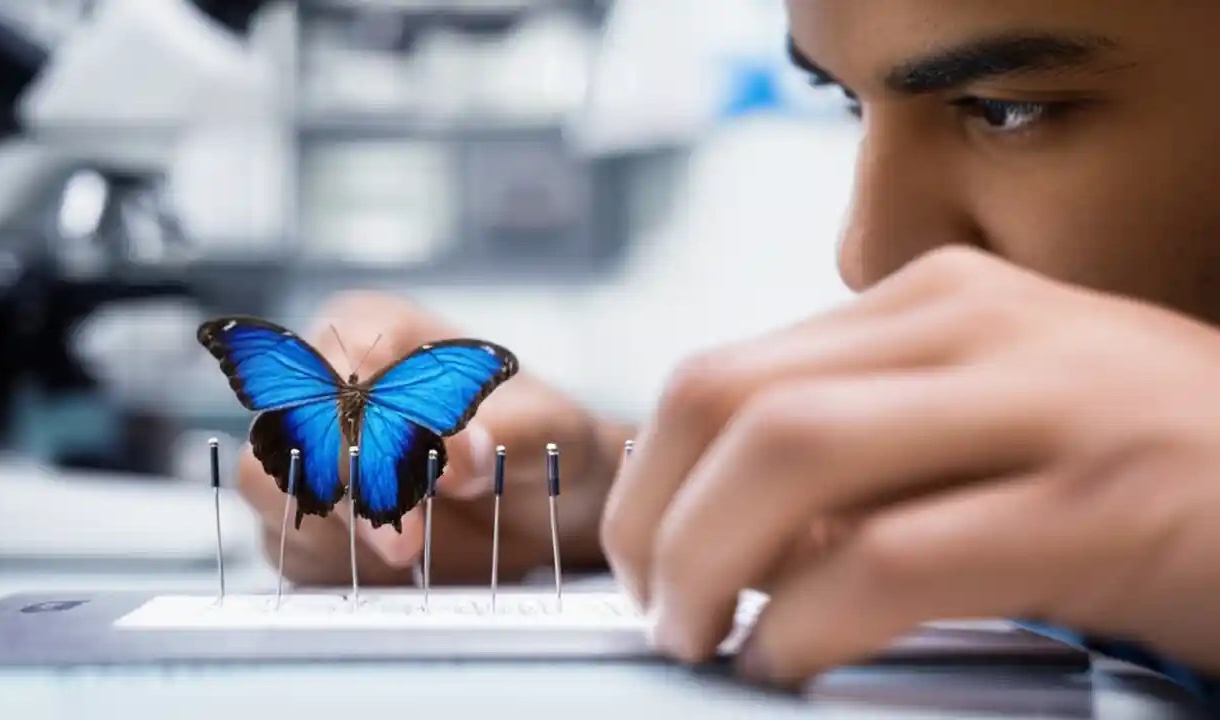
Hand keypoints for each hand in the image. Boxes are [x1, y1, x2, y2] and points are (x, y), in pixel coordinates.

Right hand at [238, 291, 627, 586]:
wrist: (548, 501)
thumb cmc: (537, 439)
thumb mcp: (544, 428)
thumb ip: (504, 434)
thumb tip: (458, 456)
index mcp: (373, 331)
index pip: (338, 364)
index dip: (374, 422)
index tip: (429, 471)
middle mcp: (327, 386)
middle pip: (289, 430)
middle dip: (348, 491)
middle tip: (407, 543)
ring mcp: (309, 456)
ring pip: (271, 491)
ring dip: (340, 533)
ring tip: (410, 557)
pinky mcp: (310, 521)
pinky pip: (291, 548)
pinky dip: (337, 567)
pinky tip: (392, 571)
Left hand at [601, 246, 1219, 683]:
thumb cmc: (1152, 467)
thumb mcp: (993, 421)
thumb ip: (871, 448)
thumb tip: (733, 528)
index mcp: (935, 305)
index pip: (726, 370)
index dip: (649, 474)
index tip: (640, 552)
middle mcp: (976, 327)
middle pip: (729, 398)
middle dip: (652, 517)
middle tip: (654, 607)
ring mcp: (1042, 403)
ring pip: (790, 452)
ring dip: (705, 558)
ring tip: (700, 635)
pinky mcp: (1100, 504)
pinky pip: (894, 558)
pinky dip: (808, 621)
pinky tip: (790, 659)